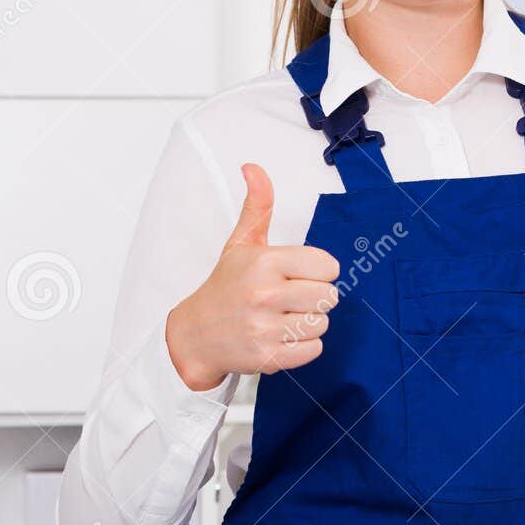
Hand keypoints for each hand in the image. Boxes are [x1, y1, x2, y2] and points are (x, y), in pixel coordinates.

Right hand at [166, 163, 341, 391]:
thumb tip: (253, 167)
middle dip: (316, 297)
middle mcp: (265, 294)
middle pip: (330, 296)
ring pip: (322, 323)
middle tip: (293, 298)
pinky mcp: (268, 357)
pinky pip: (313, 349)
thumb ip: (257, 206)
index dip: (319, 271)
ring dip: (310, 322)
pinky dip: (304, 346)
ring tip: (286, 317)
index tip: (301, 274)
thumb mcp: (240, 242)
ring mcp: (265, 328)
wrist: (195, 334)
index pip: (327, 266)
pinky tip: (283, 336)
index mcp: (264, 262)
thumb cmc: (225, 286)